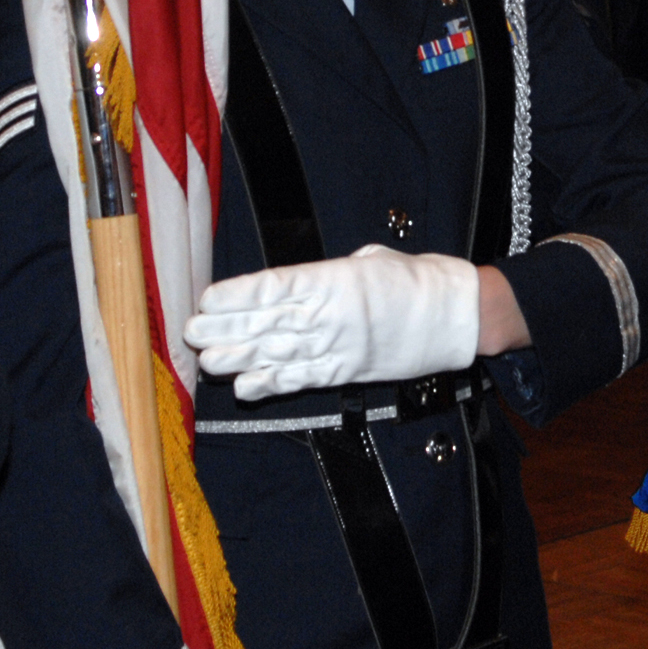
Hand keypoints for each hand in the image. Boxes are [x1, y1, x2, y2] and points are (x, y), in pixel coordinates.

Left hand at [185, 245, 479, 399]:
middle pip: (268, 322)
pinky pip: (305, 379)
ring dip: (240, 358)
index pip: (274, 287)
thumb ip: (328, 274)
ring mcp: (339, 345)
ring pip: (279, 353)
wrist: (455, 314)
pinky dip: (273, 385)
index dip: (238, 296)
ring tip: (208, 362)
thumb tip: (298, 284)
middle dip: (226, 329)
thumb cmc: (412, 280)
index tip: (207, 299)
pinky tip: (246, 387)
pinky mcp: (349, 370)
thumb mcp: (367, 261)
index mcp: (334, 278)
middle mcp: (331, 313)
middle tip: (192, 332)